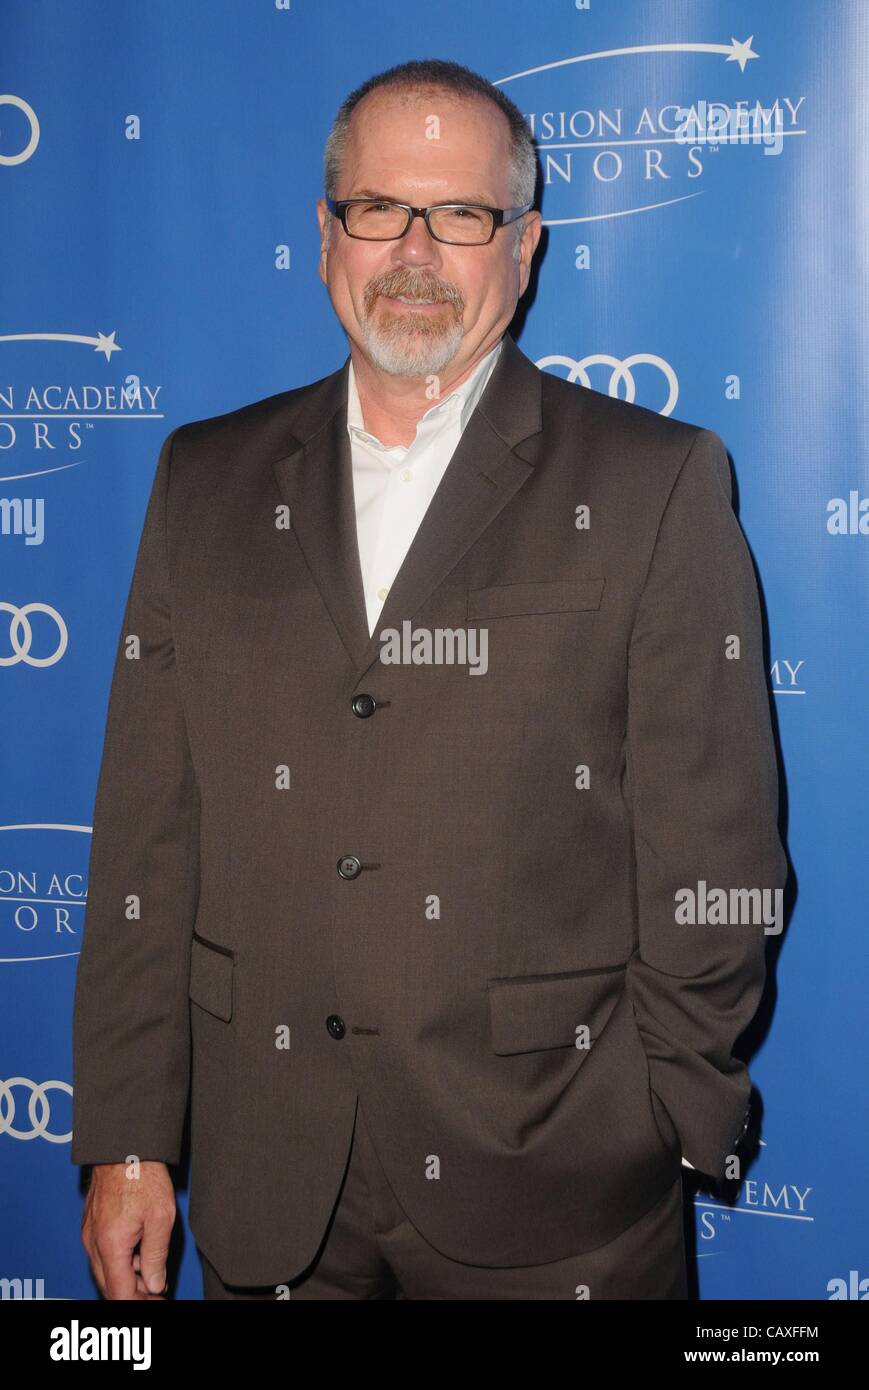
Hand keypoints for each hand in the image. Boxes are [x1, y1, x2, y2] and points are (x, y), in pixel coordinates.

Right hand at [81, 1160, 175, 1298]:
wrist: (125, 1147)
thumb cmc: (143, 1176)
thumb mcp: (161, 1218)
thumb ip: (156, 1256)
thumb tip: (153, 1284)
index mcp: (110, 1245)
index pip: (119, 1293)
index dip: (139, 1303)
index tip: (157, 1301)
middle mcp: (93, 1243)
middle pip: (109, 1286)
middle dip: (133, 1294)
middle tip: (156, 1292)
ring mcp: (89, 1234)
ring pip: (105, 1271)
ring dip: (126, 1278)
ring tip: (152, 1273)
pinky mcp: (91, 1225)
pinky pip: (102, 1254)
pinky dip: (119, 1262)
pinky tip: (138, 1255)